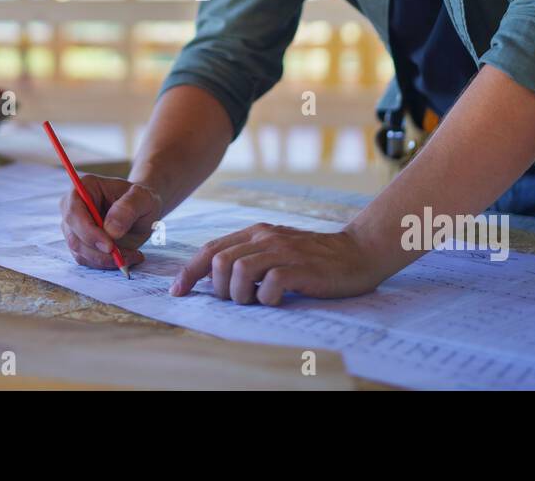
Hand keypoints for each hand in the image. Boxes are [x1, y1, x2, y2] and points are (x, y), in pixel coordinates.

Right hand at [60, 175, 162, 269]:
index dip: (88, 231)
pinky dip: (106, 263)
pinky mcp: (80, 243)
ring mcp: (74, 226)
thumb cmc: (141, 200)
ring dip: (105, 259)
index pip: (74, 212)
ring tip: (132, 255)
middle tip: (124, 256)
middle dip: (98, 251)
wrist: (142, 211)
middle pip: (73, 235)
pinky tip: (126, 257)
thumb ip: (128, 209)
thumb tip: (110, 230)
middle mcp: (73, 206)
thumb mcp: (143, 198)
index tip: (109, 246)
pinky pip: (87, 259)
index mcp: (85, 187)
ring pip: (79, 251)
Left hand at [170, 222, 380, 304]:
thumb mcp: (276, 249)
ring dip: (239, 295)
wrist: (357, 253)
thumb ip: (248, 256)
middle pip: (219, 261)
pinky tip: (276, 299)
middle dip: (219, 289)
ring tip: (255, 301)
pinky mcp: (299, 268)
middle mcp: (265, 238)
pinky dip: (265, 298)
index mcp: (255, 233)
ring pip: (238, 271)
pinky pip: (268, 285)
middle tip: (237, 300)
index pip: (210, 249)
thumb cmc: (314, 258)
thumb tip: (213, 277)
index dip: (189, 272)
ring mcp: (282, 252)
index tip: (178, 292)